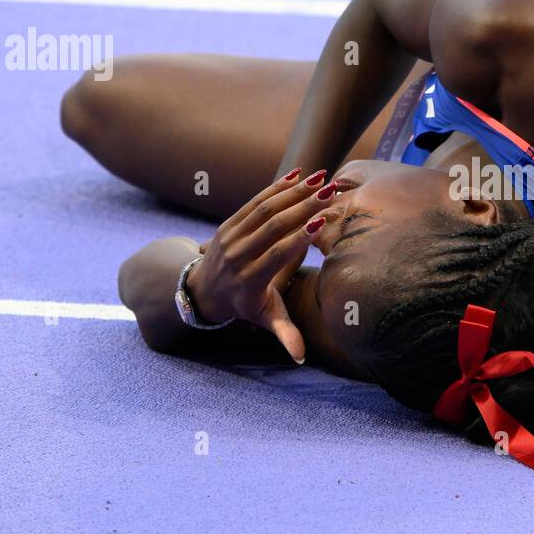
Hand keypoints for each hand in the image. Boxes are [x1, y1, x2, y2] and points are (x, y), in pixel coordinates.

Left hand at [186, 168, 332, 362]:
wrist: (203, 290)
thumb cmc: (245, 306)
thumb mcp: (264, 319)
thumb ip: (284, 334)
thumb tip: (300, 358)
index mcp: (250, 279)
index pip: (277, 254)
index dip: (300, 237)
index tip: (323, 221)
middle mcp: (238, 255)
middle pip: (273, 225)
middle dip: (304, 206)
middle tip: (330, 192)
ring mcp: (231, 236)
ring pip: (264, 208)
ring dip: (294, 191)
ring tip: (321, 179)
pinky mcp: (229, 223)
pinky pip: (254, 201)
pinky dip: (276, 187)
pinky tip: (299, 175)